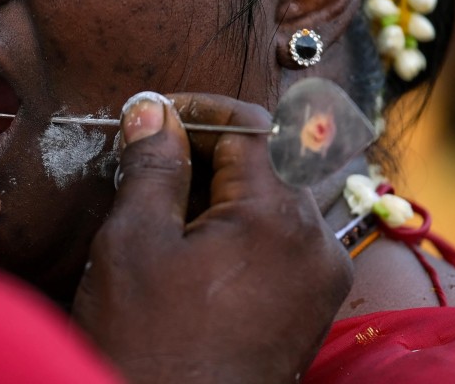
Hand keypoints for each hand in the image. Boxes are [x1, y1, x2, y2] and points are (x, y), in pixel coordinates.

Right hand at [72, 92, 351, 383]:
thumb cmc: (146, 343)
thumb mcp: (134, 243)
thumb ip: (152, 166)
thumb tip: (154, 110)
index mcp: (278, 218)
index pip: (250, 126)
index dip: (199, 110)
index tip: (155, 116)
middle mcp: (316, 242)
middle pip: (268, 160)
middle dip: (210, 150)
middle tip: (152, 158)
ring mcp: (320, 278)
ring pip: (276, 198)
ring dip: (224, 187)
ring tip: (167, 204)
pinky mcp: (312, 306)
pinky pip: (283, 238)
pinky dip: (243, 224)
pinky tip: (195, 243)